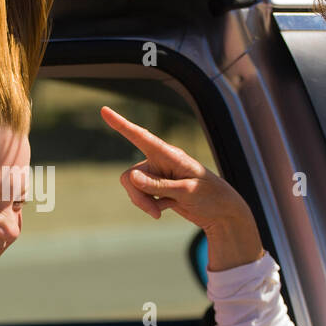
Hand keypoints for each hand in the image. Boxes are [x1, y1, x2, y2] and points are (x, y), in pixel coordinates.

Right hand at [100, 105, 252, 234]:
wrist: (221, 214)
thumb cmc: (211, 197)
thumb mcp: (187, 192)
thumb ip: (158, 185)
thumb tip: (131, 178)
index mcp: (170, 154)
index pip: (141, 137)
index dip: (121, 124)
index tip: (104, 110)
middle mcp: (160, 161)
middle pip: (130, 176)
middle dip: (137, 196)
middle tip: (154, 212)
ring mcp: (158, 175)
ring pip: (133, 188)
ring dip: (144, 203)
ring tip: (162, 212)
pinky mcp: (158, 189)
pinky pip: (141, 197)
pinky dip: (151, 206)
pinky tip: (169, 207)